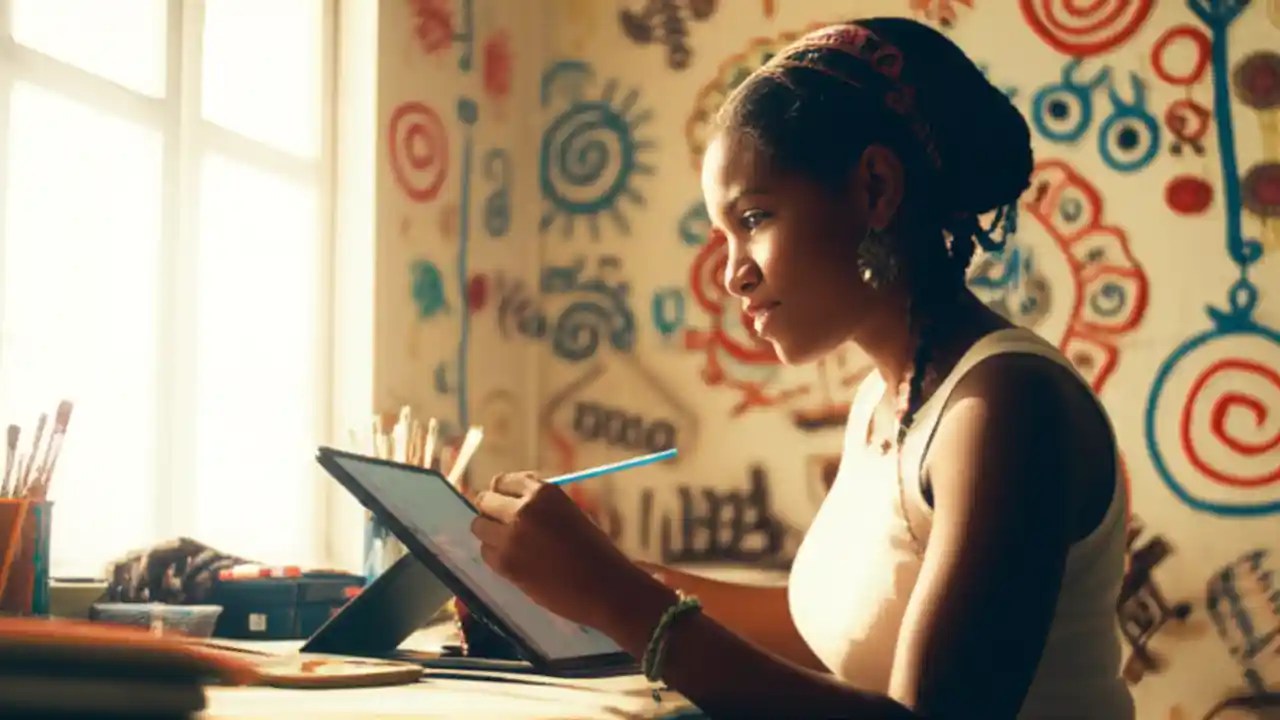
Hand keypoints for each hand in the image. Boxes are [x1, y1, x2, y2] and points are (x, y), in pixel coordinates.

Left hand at [470, 472, 645, 628]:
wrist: (605, 587)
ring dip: (489, 533)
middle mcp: (523, 509)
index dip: (502, 492)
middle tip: (502, 524)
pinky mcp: (506, 564)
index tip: (504, 501)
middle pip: (485, 500)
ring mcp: (511, 537)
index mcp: (543, 492)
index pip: (503, 481)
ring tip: (509, 543)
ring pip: (478, 526)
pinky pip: (485, 553)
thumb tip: (512, 502)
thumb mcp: (569, 512)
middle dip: (491, 510)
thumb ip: (540, 504)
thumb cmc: (595, 549)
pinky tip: (514, 560)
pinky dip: (495, 555)